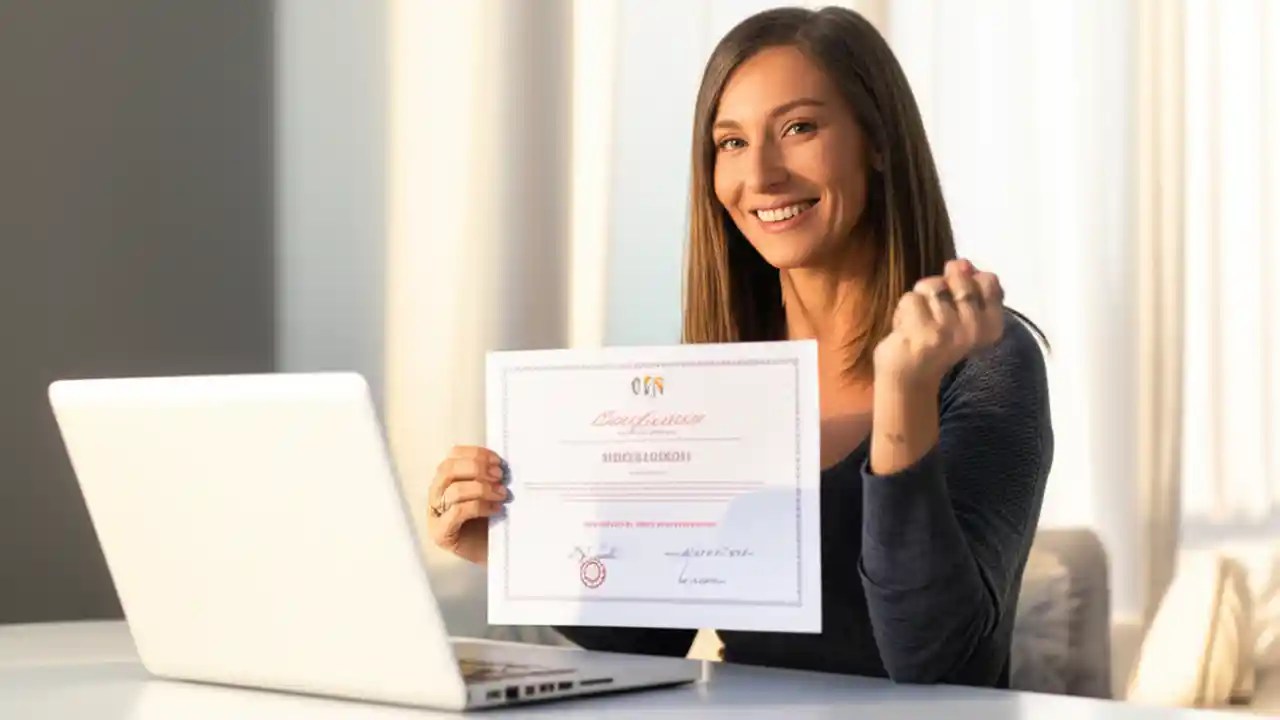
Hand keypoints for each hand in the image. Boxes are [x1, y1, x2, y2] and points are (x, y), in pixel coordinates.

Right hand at [426, 445, 507, 565]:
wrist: (495, 556)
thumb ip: (490, 476)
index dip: (476, 453)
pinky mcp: (441, 533)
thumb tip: (502, 463)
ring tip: (502, 495)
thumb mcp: (491, 493)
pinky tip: (496, 510)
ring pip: (453, 490)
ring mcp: (436, 515)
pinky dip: (480, 507)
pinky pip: (457, 512)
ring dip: (482, 489)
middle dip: (477, 468)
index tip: (498, 461)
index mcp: (446, 480)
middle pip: (448, 469)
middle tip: (500, 476)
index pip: (453, 456)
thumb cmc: (491, 523)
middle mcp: (437, 495)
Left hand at [873, 259, 1005, 387]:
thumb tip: (961, 262)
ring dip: (918, 301)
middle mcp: (977, 328)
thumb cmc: (935, 343)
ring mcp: (952, 330)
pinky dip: (903, 312)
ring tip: (919, 324)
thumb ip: (967, 285)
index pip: (988, 280)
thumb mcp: (960, 314)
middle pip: (958, 276)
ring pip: (931, 285)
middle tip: (933, 317)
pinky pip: (910, 299)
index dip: (965, 282)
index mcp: (992, 325)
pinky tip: (906, 332)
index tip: (954, 303)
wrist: (909, 378)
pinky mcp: (926, 332)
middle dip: (938, 289)